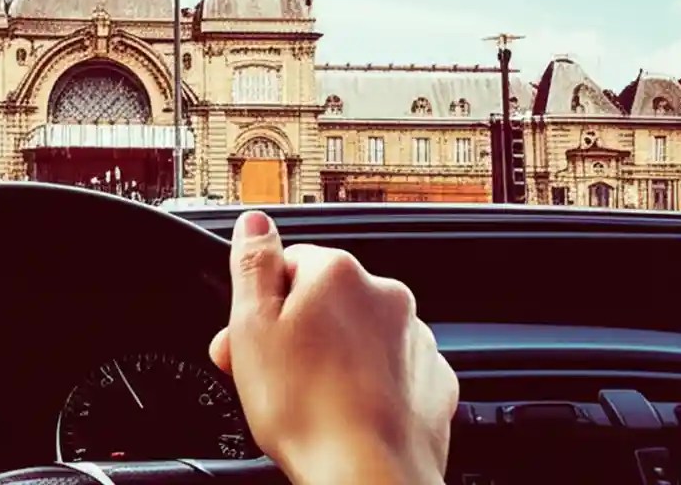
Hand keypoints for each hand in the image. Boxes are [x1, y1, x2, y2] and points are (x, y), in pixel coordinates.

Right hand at [208, 212, 457, 484]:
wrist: (368, 477)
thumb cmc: (306, 409)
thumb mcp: (251, 326)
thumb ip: (252, 263)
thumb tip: (253, 222)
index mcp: (337, 272)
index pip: (288, 265)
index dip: (261, 306)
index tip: (249, 340)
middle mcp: (385, 295)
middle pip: (323, 302)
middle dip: (294, 333)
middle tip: (269, 378)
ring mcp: (415, 339)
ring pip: (357, 337)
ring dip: (331, 359)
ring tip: (307, 402)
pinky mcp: (431, 381)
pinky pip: (389, 372)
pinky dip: (366, 387)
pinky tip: (343, 414)